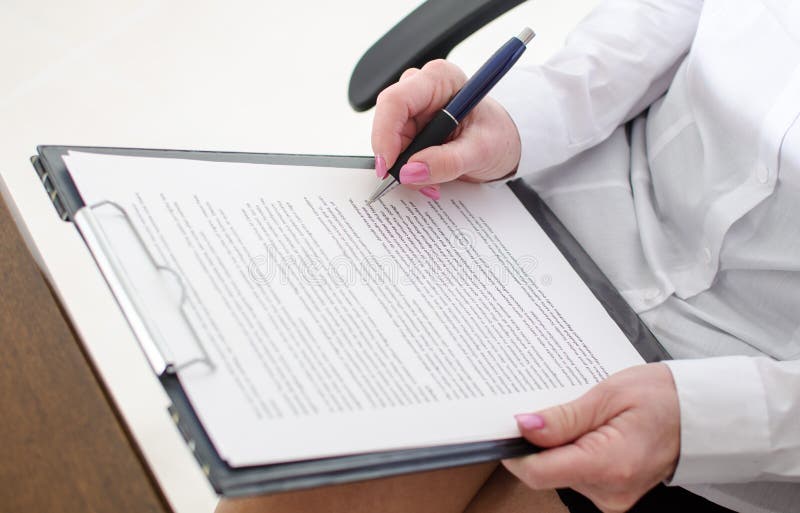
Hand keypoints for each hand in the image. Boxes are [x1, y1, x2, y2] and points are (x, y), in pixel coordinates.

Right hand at [371, 59, 520, 199]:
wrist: (503, 142)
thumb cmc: (497, 136)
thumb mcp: (481, 151)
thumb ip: (448, 162)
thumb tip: (411, 172)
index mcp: (440, 79)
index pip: (396, 101)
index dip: (384, 134)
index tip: (387, 166)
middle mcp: (421, 88)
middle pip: (387, 123)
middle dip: (398, 158)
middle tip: (416, 182)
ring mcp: (413, 108)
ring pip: (389, 141)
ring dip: (405, 168)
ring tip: (432, 182)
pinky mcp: (409, 126)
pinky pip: (396, 150)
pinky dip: (408, 170)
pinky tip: (428, 176)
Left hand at [503, 363, 679, 512]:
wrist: (700, 414)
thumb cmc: (662, 398)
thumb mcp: (608, 395)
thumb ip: (564, 417)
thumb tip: (524, 427)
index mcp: (608, 465)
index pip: (538, 472)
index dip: (516, 451)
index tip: (507, 425)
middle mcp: (609, 490)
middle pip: (546, 472)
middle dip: (538, 442)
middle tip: (550, 406)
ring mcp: (611, 496)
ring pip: (558, 472)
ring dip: (556, 445)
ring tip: (579, 415)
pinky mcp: (611, 492)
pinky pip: (575, 473)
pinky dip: (571, 451)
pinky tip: (586, 429)